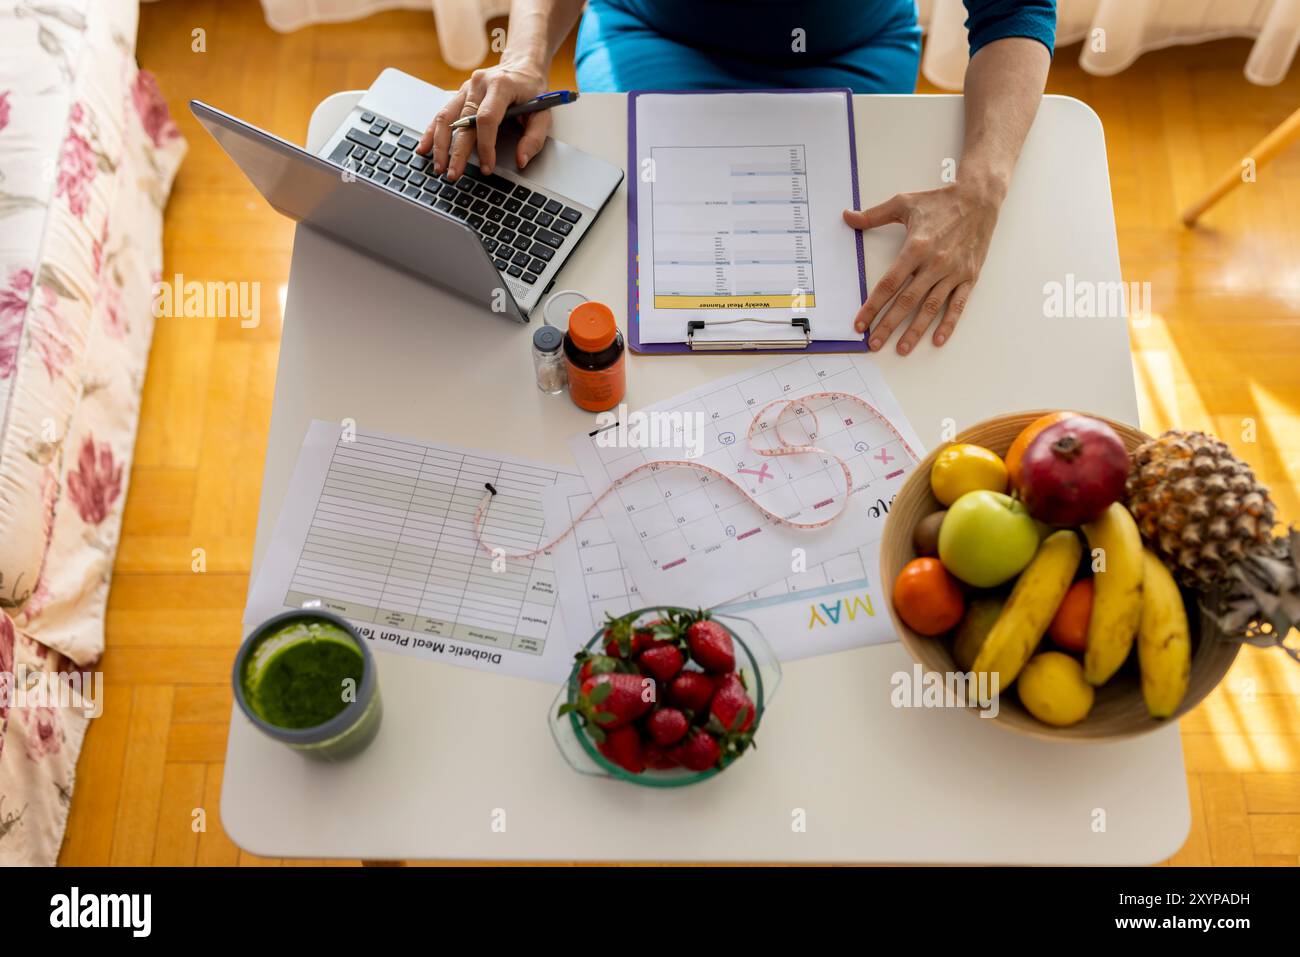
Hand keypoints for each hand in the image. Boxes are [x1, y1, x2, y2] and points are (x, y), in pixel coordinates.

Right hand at [417, 59, 548, 179]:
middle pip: (462, 121)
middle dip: (456, 152)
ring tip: (438, 166)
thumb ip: (534, 138)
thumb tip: (521, 160)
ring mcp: (467, 88)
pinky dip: (432, 132)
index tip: (487, 167)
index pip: (486, 119)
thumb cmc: (532, 90)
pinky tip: (425, 147)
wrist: (523, 65)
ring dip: (440, 144)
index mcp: (500, 86)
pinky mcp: (460, 94)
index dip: (485, 146)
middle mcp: (479, 84)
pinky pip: (442, 113)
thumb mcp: (543, 113)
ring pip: (446, 116)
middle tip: (453, 174)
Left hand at [842, 182, 1000, 355]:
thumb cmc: (940, 202)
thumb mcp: (904, 203)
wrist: (978, 198)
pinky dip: (949, 323)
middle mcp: (934, 263)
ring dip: (915, 331)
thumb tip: (847, 216)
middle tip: (875, 343)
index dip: (872, 306)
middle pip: (907, 301)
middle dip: (888, 325)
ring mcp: (953, 272)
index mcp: (916, 247)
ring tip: (901, 349)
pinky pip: (958, 304)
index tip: (861, 323)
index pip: (888, 284)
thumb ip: (873, 215)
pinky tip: (937, 339)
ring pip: (931, 308)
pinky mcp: (969, 276)